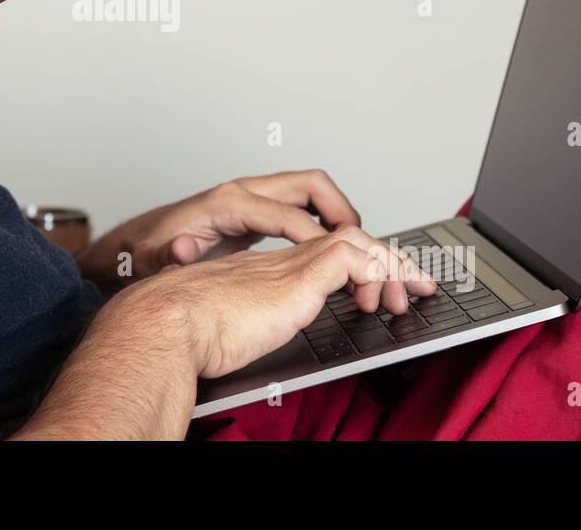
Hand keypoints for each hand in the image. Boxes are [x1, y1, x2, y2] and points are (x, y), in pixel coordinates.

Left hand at [76, 169, 363, 289]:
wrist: (137, 243)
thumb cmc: (148, 251)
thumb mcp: (152, 258)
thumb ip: (165, 258)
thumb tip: (179, 254)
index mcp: (228, 203)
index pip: (286, 215)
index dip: (315, 239)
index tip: (337, 264)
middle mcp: (245, 192)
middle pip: (310, 185)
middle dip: (341, 211)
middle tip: (363, 244)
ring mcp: (254, 198)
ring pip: (311, 190)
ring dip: (339, 213)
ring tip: (360, 247)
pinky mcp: (258, 211)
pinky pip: (303, 206)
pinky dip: (325, 221)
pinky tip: (336, 250)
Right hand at [116, 224, 438, 378]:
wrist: (162, 325)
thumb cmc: (181, 336)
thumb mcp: (227, 330)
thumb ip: (247, 325)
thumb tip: (250, 343)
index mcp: (259, 271)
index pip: (320, 252)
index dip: (356, 264)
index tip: (380, 287)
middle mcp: (277, 259)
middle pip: (345, 237)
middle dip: (388, 256)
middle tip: (418, 283)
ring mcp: (288, 263)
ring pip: (356, 239)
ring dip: (393, 264)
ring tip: (414, 292)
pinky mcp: (298, 275)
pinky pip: (356, 256)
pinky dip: (379, 270)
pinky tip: (383, 297)